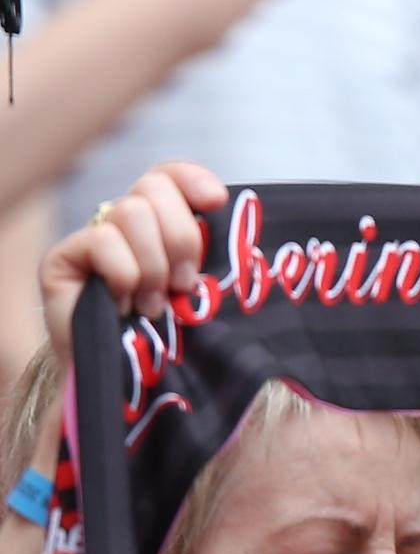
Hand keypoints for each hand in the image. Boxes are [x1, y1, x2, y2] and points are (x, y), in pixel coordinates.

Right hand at [43, 164, 225, 363]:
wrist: (121, 379)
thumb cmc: (166, 334)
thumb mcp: (196, 285)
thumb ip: (205, 248)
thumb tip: (224, 207)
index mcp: (157, 221)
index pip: (168, 174)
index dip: (192, 179)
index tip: (216, 202)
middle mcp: (120, 222)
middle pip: (154, 188)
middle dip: (180, 237)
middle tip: (183, 284)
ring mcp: (89, 237)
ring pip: (130, 212)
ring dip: (152, 264)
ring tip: (153, 304)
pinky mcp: (61, 258)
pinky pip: (102, 241)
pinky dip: (123, 275)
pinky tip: (121, 306)